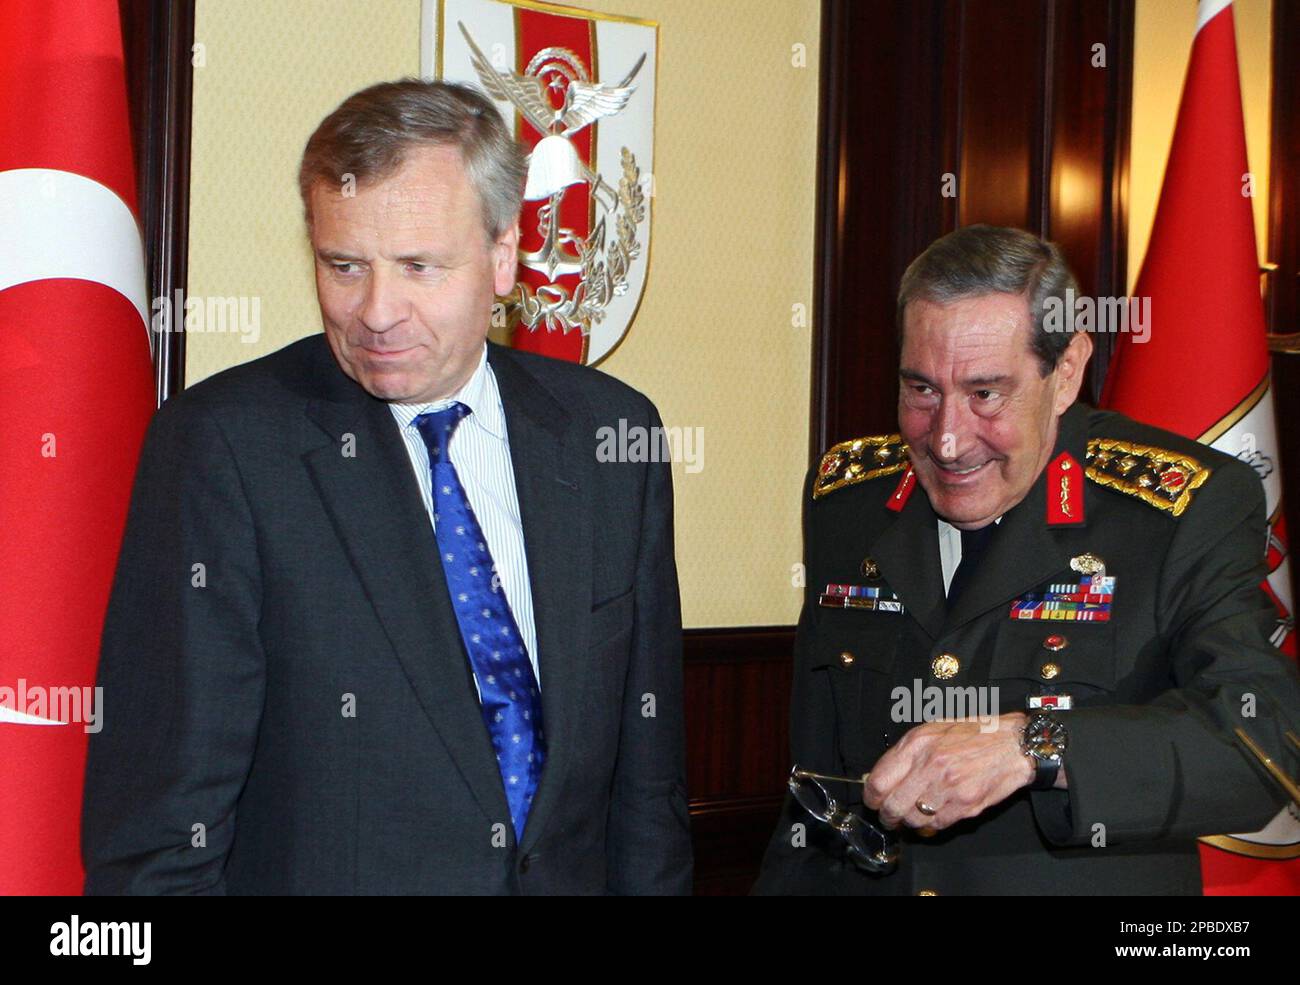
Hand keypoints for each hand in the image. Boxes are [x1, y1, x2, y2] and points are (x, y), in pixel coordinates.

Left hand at [863, 712, 1054, 831]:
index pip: (880, 781)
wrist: (1012, 744)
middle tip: (889, 817)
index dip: (871, 797)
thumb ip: (904, 754)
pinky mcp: (966, 804)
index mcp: (917, 744)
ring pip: (914, 819)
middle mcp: (930, 765)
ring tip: (911, 817)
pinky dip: (932, 825)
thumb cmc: (972, 735)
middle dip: (887, 816)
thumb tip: (879, 777)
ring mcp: (949, 787)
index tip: (873, 801)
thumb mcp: (932, 730)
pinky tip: (933, 816)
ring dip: (909, 822)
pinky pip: (937, 825)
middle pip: (893, 806)